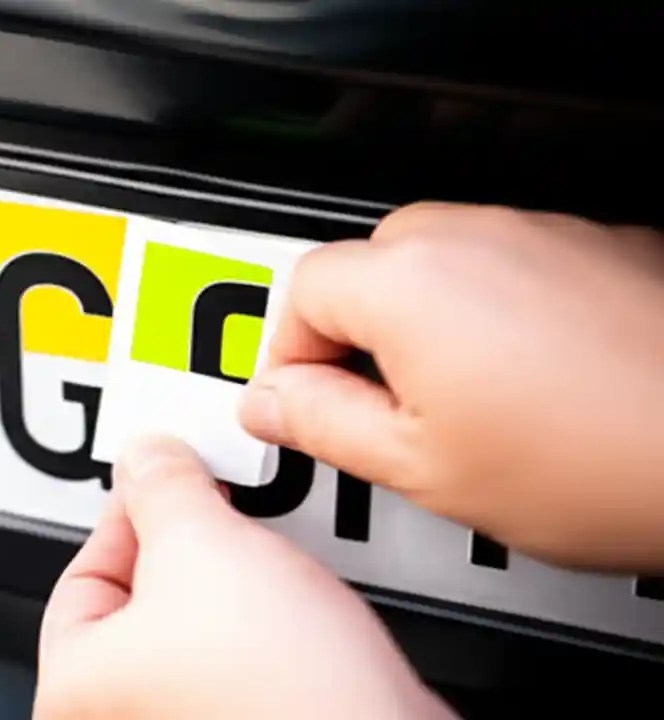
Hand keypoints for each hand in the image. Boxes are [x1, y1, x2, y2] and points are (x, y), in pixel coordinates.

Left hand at [34, 436, 452, 719]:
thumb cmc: (280, 692)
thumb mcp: (202, 544)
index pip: (79, 577)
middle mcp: (120, 716)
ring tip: (257, 554)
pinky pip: (235, 662)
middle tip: (211, 509)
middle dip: (178, 547)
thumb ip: (161, 487)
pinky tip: (287, 603)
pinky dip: (256, 627)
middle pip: (134, 604)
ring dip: (224, 585)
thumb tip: (146, 458)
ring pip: (191, 632)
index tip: (163, 479)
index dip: (126, 512)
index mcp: (74, 688)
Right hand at [240, 201, 663, 571]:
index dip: (292, 358)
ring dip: (429, 327)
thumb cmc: (602, 462)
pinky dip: (498, 316)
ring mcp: (540, 232)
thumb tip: (271, 404)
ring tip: (470, 410)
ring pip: (440, 266)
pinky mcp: (598, 245)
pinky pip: (510, 267)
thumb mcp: (421, 468)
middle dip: (359, 338)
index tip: (309, 404)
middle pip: (365, 269)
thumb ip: (320, 424)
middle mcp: (472, 236)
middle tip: (385, 412)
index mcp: (408, 283)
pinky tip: (532, 387)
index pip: (298, 293)